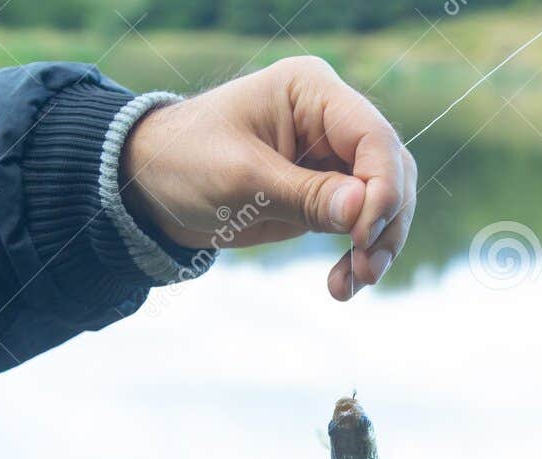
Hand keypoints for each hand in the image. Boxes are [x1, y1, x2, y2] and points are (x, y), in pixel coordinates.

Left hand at [119, 56, 416, 299]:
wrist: (150, 187)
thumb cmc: (183, 161)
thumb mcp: (239, 177)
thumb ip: (304, 194)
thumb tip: (362, 209)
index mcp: (311, 91)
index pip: (373, 136)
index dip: (381, 187)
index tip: (362, 235)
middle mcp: (330, 118)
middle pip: (391, 169)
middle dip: (386, 222)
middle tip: (367, 269)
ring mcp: (330, 157)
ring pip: (384, 201)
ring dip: (378, 245)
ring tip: (353, 282)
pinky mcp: (324, 193)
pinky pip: (361, 225)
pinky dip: (359, 255)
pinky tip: (342, 285)